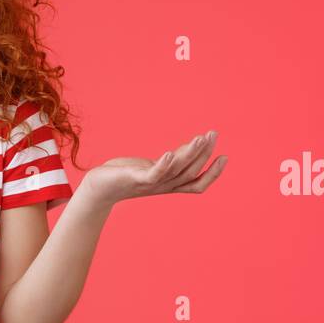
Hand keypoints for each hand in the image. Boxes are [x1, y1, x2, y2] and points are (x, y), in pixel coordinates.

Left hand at [80, 130, 226, 207]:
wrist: (99, 188)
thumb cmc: (125, 175)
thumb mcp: (153, 166)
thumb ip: (172, 161)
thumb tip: (192, 146)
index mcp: (169, 185)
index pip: (197, 183)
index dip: (213, 173)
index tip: (224, 156)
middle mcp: (164, 186)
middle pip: (190, 172)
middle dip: (204, 153)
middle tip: (213, 134)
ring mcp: (151, 184)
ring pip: (177, 170)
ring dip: (190, 153)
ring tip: (201, 138)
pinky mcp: (136, 179)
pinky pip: (153, 174)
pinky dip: (163, 164)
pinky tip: (169, 153)